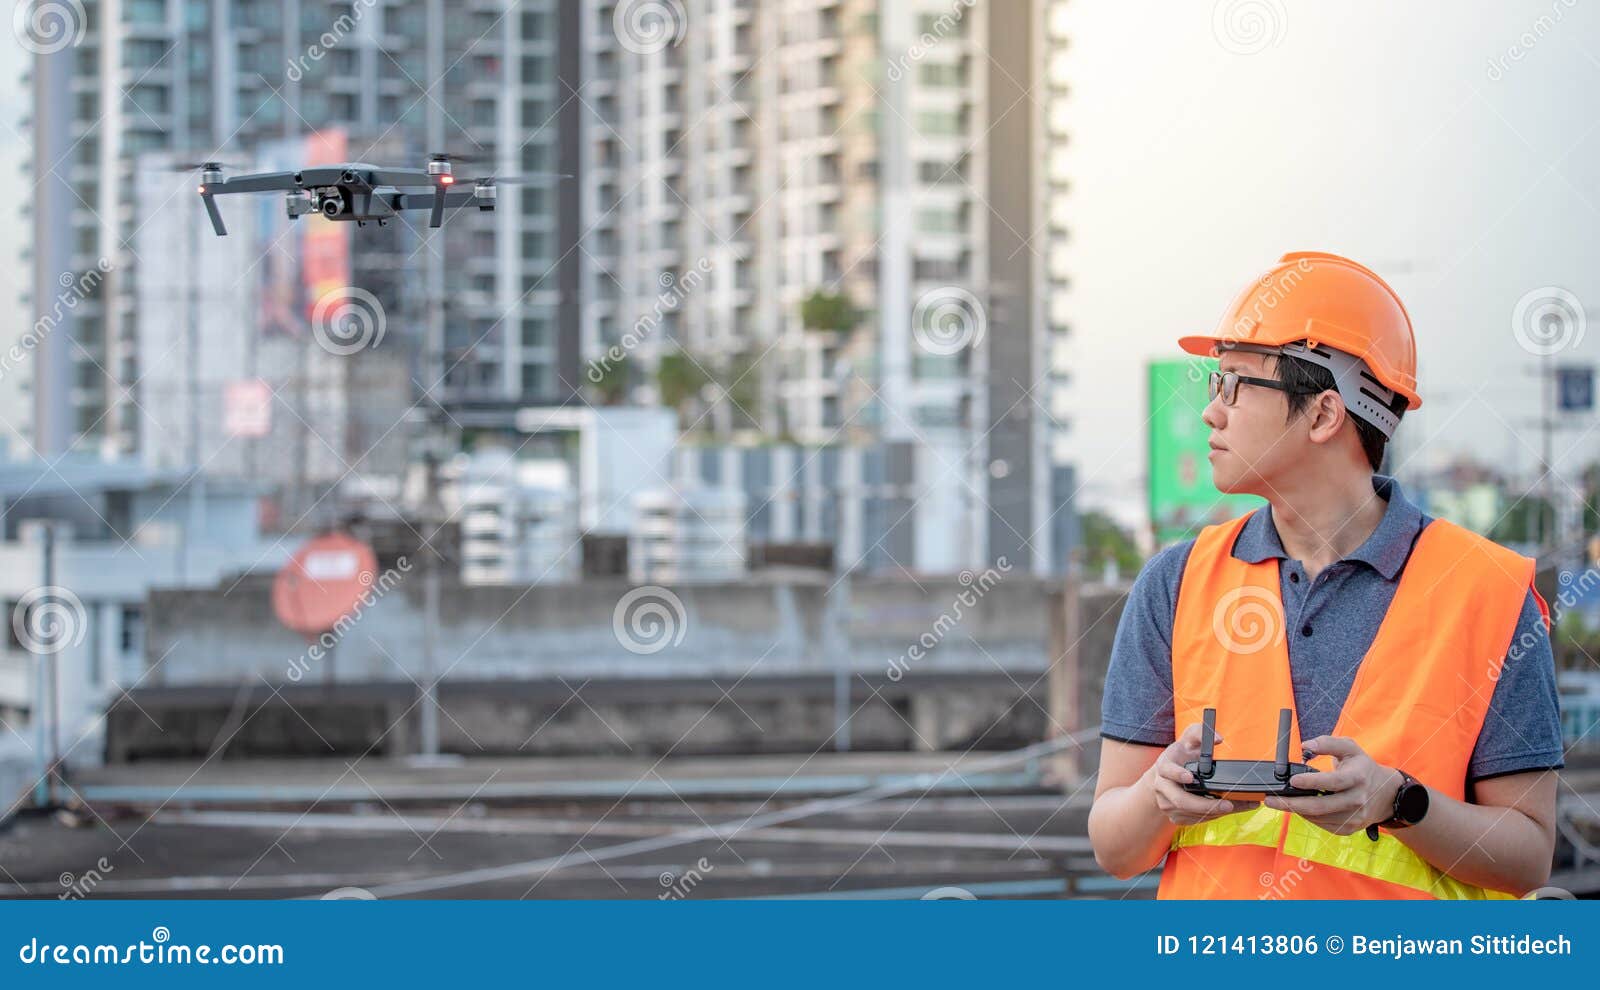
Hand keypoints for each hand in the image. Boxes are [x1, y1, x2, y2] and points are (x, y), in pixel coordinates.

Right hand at [1148, 721, 1260, 825]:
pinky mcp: (1175, 816)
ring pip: (1190, 813)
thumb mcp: (1189, 739)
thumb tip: (1218, 738)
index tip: (1190, 777)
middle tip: (1228, 804)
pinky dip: (1212, 817)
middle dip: (1206, 805)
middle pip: (1181, 800)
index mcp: (1164, 767)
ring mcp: (1167, 804)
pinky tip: (1226, 810)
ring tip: (1237, 807)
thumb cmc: (1181, 755)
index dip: (1177, 774)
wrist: (1165, 775)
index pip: (1167, 771)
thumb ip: (1201, 733)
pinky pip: (1195, 820)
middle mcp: (1162, 788)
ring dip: (1215, 813)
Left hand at [1263, 735, 1402, 835]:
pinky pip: (1322, 824)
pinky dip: (1308, 816)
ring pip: (1318, 817)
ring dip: (1296, 811)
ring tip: (1279, 803)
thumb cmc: (1361, 767)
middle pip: (1321, 806)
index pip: (1333, 782)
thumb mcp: (1350, 748)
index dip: (1312, 782)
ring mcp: (1354, 817)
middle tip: (1270, 800)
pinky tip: (1299, 808)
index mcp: (1358, 777)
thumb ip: (1327, 743)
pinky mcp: (1348, 829)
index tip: (1293, 780)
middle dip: (1292, 804)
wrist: (1385, 793)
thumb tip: (1305, 746)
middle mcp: (1357, 800)